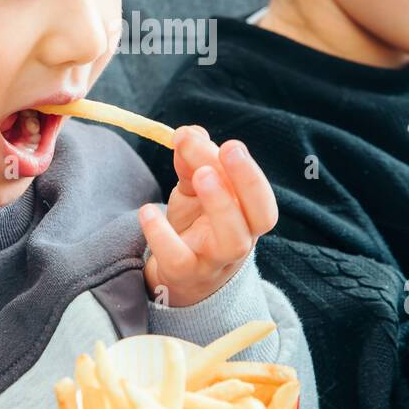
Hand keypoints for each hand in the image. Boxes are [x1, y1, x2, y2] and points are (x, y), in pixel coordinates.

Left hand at [139, 125, 277, 307]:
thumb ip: (192, 160)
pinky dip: (162, 234)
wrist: (177, 274)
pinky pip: (178, 259)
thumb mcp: (194, 188)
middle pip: (259, 217)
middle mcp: (240, 239)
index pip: (261, 197)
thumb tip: (187, 133)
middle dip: (246, 181)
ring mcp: (215, 260)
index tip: (231, 144)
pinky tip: (147, 211)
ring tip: (199, 175)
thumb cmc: (195, 224)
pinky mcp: (184, 274)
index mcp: (248, 216)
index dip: (251, 173)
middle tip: (226, 150)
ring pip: (232, 241)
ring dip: (220, 204)